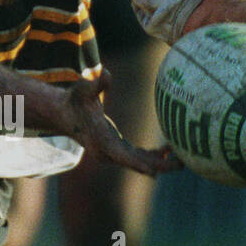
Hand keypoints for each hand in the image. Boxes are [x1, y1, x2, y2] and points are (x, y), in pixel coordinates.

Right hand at [64, 71, 182, 174]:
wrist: (63, 114)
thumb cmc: (74, 101)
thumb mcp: (83, 90)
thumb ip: (95, 84)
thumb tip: (105, 74)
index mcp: (100, 141)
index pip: (121, 156)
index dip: (138, 164)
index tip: (154, 172)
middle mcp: (107, 152)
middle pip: (136, 163)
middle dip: (158, 165)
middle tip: (182, 163)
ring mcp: (112, 153)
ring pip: (139, 162)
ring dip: (159, 162)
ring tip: (183, 159)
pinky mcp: (116, 149)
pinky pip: (137, 156)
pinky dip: (152, 156)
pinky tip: (168, 151)